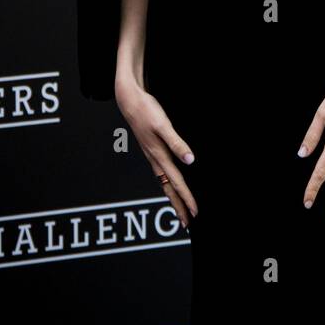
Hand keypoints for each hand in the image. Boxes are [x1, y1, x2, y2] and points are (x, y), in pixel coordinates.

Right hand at [115, 74, 197, 229]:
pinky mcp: (151, 150)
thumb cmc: (146, 111)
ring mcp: (152, 156)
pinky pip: (161, 174)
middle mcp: (154, 159)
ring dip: (173, 197)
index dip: (186, 198)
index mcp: (159, 155)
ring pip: (164, 183)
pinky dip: (168, 184)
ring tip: (180, 210)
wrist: (128, 101)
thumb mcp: (163, 125)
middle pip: (168, 189)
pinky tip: (171, 184)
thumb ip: (177, 143)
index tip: (195, 212)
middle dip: (178, 206)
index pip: (176, 182)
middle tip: (187, 223)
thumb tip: (190, 160)